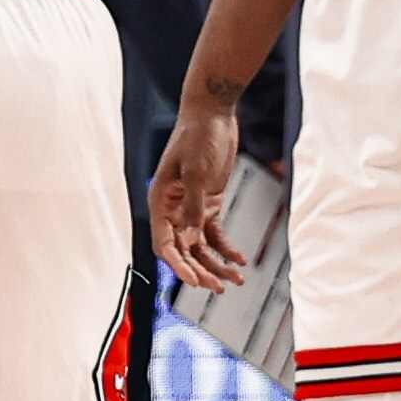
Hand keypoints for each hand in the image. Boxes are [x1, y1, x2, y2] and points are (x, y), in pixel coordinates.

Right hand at [149, 100, 248, 291]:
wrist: (212, 113)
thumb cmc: (197, 136)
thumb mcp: (196, 171)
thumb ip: (193, 207)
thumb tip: (190, 241)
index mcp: (160, 201)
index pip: (164, 243)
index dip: (178, 265)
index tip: (195, 281)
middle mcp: (172, 208)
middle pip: (183, 250)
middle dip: (200, 270)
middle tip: (220, 287)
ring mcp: (191, 207)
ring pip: (199, 246)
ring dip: (215, 264)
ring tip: (235, 280)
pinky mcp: (208, 202)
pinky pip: (214, 233)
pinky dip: (226, 248)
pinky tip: (240, 259)